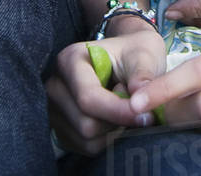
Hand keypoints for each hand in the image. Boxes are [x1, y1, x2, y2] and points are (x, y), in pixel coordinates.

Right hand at [46, 27, 166, 155]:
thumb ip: (142, 76)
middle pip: (86, 123)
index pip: (88, 98)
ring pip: (87, 139)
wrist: (127, 58)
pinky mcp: (61, 129)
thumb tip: (139, 101)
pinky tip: (115, 117)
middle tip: (137, 103)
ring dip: (114, 130)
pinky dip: (107, 138)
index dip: (118, 111)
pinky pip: (87, 147)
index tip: (146, 116)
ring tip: (124, 105)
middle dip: (117, 120)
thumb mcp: (144, 54)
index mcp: (70, 60)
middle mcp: (56, 86)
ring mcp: (54, 110)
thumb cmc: (135, 53)